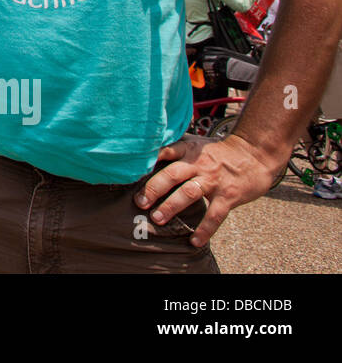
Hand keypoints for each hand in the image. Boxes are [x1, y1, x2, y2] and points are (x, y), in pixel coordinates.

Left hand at [135, 133, 280, 247]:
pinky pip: (215, 214)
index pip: (164, 152)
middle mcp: (198, 164)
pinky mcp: (228, 196)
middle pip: (172, 174)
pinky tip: (194, 241)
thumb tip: (146, 156)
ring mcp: (213, 180)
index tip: (130, 173)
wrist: (255, 154)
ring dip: (171, 206)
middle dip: (153, 189)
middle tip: (139, 202)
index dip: (147, 161)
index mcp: (188, 149)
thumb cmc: (219, 152)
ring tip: (157, 218)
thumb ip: (175, 149)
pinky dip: (204, 229)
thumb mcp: (197, 144)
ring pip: (189, 193)